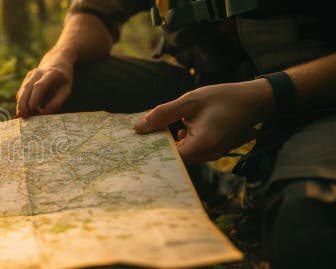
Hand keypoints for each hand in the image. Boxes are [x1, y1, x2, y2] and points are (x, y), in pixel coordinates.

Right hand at [16, 55, 74, 117]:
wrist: (57, 63)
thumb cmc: (63, 80)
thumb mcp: (66, 90)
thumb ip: (57, 102)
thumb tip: (45, 114)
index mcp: (51, 73)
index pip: (39, 86)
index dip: (34, 99)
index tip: (32, 110)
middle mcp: (38, 72)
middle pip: (27, 88)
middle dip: (23, 103)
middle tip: (23, 116)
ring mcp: (30, 75)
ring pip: (22, 91)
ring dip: (21, 104)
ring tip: (23, 116)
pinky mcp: (25, 80)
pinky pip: (21, 92)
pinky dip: (21, 102)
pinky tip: (24, 111)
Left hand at [134, 79, 274, 163]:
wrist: (254, 99)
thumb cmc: (224, 98)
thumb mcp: (190, 101)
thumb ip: (163, 114)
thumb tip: (138, 128)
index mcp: (202, 145)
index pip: (168, 158)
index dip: (149, 153)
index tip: (132, 146)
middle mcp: (207, 155)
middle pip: (173, 159)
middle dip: (155, 148)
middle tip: (134, 139)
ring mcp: (210, 155)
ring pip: (181, 155)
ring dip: (166, 144)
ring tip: (148, 132)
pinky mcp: (211, 150)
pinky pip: (189, 150)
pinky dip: (177, 141)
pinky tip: (169, 128)